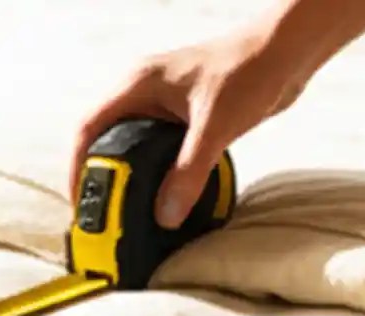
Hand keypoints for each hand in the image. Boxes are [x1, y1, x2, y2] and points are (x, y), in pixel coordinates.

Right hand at [70, 29, 308, 228]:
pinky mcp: (186, 116)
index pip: (89, 128)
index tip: (81, 200)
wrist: (287, 53)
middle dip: (102, 176)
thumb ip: (188, 172)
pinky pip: (161, 149)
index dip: (77, 166)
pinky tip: (168, 195)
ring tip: (131, 211)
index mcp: (137, 85)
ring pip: (135, 146)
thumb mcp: (215, 127)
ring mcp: (165, 104)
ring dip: (132, 176)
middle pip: (107, 140)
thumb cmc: (249, 71)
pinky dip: (159, 172)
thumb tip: (166, 214)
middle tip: (105, 212)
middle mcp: (145, 94)